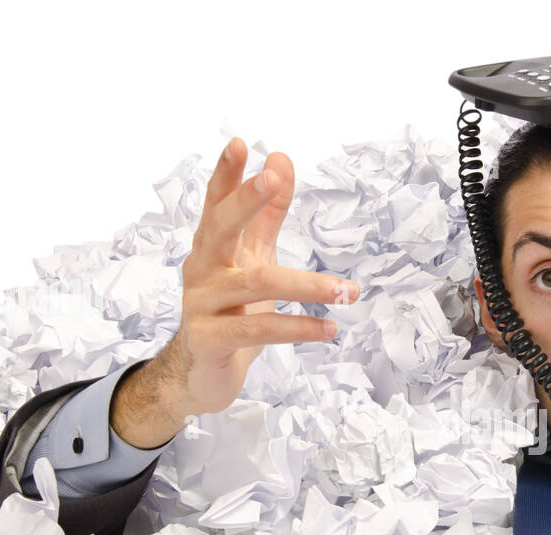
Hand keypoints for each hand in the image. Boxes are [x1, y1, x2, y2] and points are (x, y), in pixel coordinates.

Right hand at [164, 137, 358, 416]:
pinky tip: (329, 327)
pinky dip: (298, 328)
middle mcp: (201, 270)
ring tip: (349, 291)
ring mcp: (201, 305)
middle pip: (220, 228)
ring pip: (256, 284)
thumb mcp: (252, 258)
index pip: (217, 203)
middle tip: (271, 180)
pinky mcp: (211, 341)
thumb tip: (280, 160)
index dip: (226, 174)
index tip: (242, 143)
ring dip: (308, 286)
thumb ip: (267, 214)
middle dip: (245, 202)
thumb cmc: (232, 309)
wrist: (202, 374)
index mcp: (211, 247)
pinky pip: (259, 329)